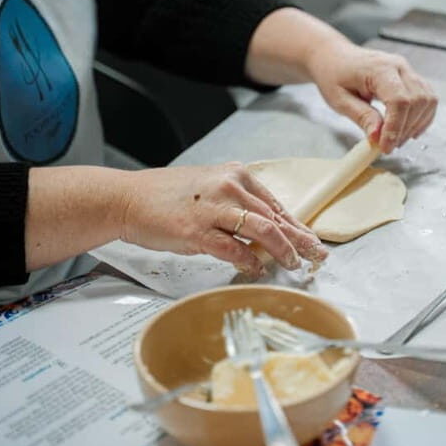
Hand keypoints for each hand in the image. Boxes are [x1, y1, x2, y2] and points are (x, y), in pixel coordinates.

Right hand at [119, 163, 327, 276]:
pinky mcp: (197, 230)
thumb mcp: (210, 189)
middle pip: (276, 219)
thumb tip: (266, 232)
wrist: (128, 198)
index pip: (276, 205)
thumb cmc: (167, 196)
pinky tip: (256, 270)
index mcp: (236, 175)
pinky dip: (249, 262)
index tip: (312, 241)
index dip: (298, 226)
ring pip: (263, 231)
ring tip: (293, 265)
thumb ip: (238, 206)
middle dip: (300, 241)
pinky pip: (233, 249)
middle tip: (317, 256)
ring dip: (283, 251)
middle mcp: (229, 187)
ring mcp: (214, 208)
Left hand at [307, 43, 437, 153]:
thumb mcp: (340, 100)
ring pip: (427, 100)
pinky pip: (427, 98)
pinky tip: (409, 130)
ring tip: (397, 139)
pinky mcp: (411, 77)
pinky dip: (422, 117)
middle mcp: (399, 66)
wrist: (336, 56)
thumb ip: (362, 117)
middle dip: (405, 129)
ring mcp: (407, 70)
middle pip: (417, 101)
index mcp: (379, 69)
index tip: (386, 146)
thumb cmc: (334, 74)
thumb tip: (377, 137)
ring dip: (416, 124)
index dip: (395, 127)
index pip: (399, 100)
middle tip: (388, 145)